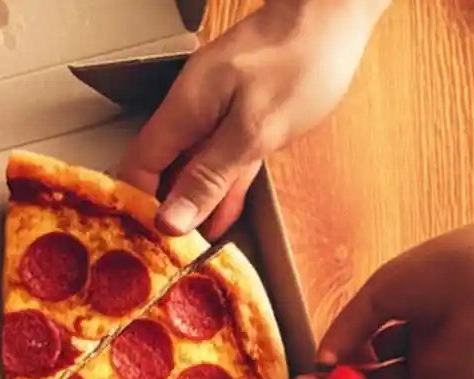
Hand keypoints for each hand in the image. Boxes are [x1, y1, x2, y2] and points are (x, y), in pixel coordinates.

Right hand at [119, 0, 387, 237]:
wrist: (335, 13)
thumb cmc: (299, 63)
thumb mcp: (254, 130)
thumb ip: (209, 177)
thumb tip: (168, 221)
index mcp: (184, 111)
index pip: (140, 166)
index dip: (138, 205)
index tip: (144, 246)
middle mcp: (193, 111)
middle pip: (163, 168)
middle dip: (164, 210)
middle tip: (169, 259)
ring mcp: (219, 110)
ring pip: (194, 166)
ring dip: (194, 203)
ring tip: (194, 250)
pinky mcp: (246, 112)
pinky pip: (224, 157)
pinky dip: (221, 185)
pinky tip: (220, 217)